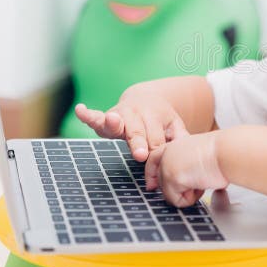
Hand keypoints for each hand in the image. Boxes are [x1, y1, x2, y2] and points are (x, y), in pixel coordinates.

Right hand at [74, 86, 189, 161]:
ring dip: (114, 123)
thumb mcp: (174, 126)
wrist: (146, 99)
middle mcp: (137, 114)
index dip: (155, 153)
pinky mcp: (105, 117)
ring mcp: (120, 114)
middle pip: (138, 132)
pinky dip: (87, 114)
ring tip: (113, 121)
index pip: (155, 140)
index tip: (157, 166)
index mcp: (156, 117)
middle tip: (141, 154)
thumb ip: (180, 138)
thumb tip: (187, 154)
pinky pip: (94, 116)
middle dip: (139, 143)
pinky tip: (80, 110)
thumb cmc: (161, 120)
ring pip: (116, 122)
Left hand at [145, 132, 228, 207]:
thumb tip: (179, 185)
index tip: (151, 186)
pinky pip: (177, 200)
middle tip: (198, 182)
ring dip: (187, 193)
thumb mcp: (197, 156)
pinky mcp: (172, 178)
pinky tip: (201, 185)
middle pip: (161, 182)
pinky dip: (191, 198)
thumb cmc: (221, 153)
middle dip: (179, 189)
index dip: (151, 175)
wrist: (226, 152)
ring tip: (202, 180)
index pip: (153, 160)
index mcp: (174, 145)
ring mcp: (167, 166)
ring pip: (169, 194)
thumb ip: (184, 165)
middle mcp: (167, 154)